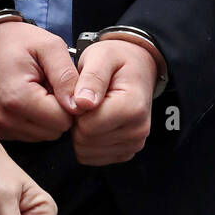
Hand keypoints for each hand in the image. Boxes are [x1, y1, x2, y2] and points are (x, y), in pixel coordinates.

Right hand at [0, 20, 78, 142]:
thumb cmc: (18, 41)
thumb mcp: (49, 47)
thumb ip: (66, 76)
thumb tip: (80, 106)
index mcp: (17, 98)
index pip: (63, 120)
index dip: (69, 101)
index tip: (59, 82)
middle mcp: (5, 119)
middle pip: (53, 131)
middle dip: (58, 109)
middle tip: (46, 84)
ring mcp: (0, 127)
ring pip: (43, 135)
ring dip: (46, 115)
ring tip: (36, 89)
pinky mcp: (0, 130)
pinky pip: (30, 134)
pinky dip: (34, 118)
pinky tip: (27, 98)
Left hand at [70, 40, 157, 165]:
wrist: (138, 67)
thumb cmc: (117, 59)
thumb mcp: (102, 56)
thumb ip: (92, 78)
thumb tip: (82, 104)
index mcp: (132, 107)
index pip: (87, 126)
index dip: (76, 109)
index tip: (82, 92)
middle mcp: (138, 130)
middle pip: (85, 141)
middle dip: (77, 121)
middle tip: (86, 100)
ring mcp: (134, 143)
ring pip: (87, 152)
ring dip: (82, 132)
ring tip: (92, 109)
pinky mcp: (127, 151)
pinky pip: (93, 157)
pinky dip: (88, 142)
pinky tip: (96, 121)